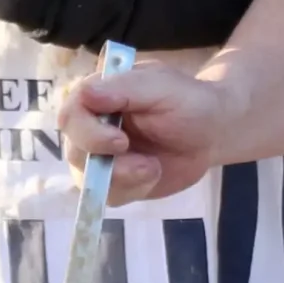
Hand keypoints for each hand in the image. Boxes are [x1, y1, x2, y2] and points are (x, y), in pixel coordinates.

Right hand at [59, 66, 238, 202]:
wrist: (212, 132)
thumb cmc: (188, 101)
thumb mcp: (162, 86)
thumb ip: (125, 88)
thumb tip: (85, 93)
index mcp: (98, 95)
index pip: (71, 115)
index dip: (88, 132)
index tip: (120, 141)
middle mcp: (92, 126)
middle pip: (74, 151)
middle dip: (110, 164)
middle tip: (145, 164)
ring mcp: (101, 156)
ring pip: (89, 180)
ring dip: (123, 180)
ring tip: (153, 168)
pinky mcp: (115, 181)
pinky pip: (109, 196)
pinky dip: (133, 190)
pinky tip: (154, 174)